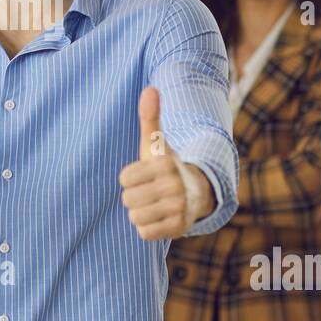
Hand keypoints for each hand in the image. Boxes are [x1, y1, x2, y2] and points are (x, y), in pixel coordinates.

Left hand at [119, 86, 213, 240]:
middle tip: (151, 192)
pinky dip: (148, 228)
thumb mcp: (156, 144)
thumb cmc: (166, 167)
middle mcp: (175, 186)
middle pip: (128, 200)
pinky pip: (145, 233)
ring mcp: (179, 207)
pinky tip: (160, 218)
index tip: (145, 176)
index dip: (130, 179)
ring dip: (140, 213)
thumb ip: (150, 118)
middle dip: (135, 197)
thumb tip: (150, 88)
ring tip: (155, 204)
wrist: (197, 192)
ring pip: (135, 217)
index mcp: (165, 164)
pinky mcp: (180, 227)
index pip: (124, 179)